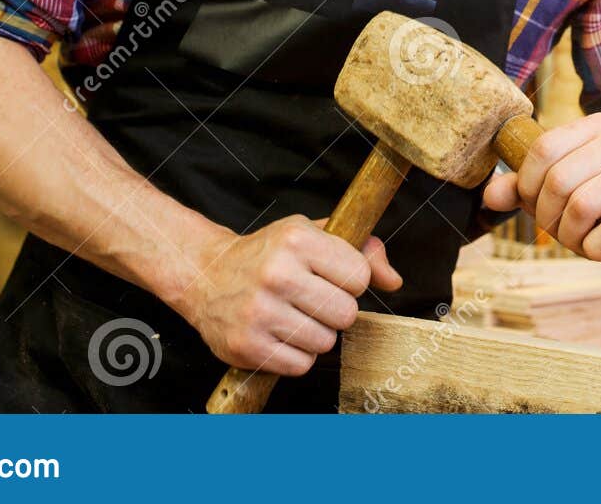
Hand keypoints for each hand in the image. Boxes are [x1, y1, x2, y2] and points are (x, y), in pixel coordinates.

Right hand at [177, 215, 401, 374]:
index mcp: (296, 239)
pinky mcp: (247, 346)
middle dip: (336, 311)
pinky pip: (301, 366)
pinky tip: (280, 335)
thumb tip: (395, 281)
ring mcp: (259, 312)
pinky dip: (297, 356)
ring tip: (294, 316)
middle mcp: (277, 274)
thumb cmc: (268, 254)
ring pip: (326, 342)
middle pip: (347, 314)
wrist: (205, 275)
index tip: (331, 278)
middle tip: (313, 300)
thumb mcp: (312, 235)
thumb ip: (361, 250)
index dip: (351, 281)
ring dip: (317, 334)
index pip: (359, 276)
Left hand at [481, 113, 600, 286]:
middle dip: (550, 218)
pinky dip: (598, 248)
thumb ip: (524, 192)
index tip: (536, 206)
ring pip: (583, 204)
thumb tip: (491, 193)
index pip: (544, 148)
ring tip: (583, 241)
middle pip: (559, 179)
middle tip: (562, 232)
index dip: (528, 186)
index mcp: (598, 127)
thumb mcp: (560, 199)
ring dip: (572, 237)